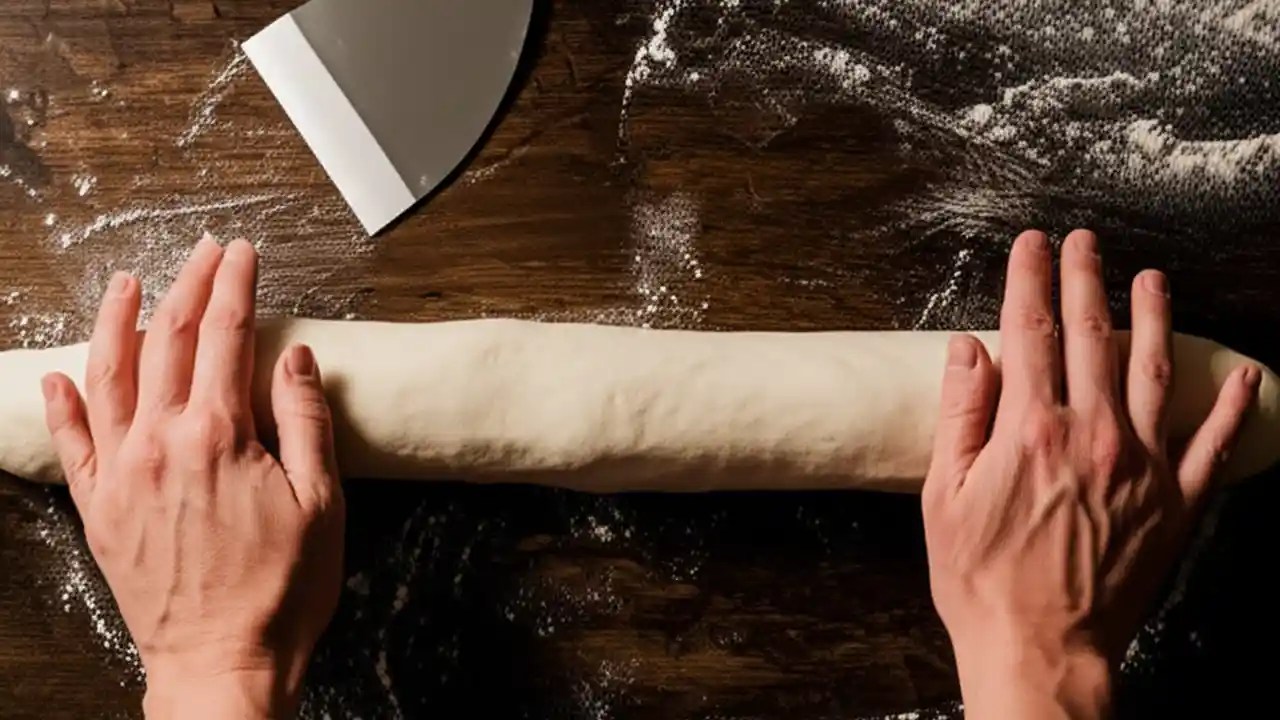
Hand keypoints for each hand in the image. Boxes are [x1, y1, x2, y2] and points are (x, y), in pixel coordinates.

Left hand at [39, 238, 345, 719]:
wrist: (223, 663)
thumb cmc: (280, 590)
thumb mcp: (322, 502)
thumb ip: (304, 420)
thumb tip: (295, 357)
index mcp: (218, 435)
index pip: (224, 335)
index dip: (235, 285)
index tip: (243, 253)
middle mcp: (160, 443)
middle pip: (167, 340)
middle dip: (187, 285)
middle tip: (203, 252)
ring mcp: (122, 474)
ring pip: (109, 377)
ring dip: (118, 322)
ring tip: (126, 284)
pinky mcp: (101, 509)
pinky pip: (72, 445)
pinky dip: (64, 404)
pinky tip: (61, 377)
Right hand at [923, 230, 1257, 718]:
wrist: (1040, 648)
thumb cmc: (980, 578)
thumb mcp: (942, 496)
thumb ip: (960, 415)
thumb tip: (969, 350)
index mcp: (1029, 429)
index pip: (1028, 332)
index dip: (1029, 279)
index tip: (1031, 244)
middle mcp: (1091, 434)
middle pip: (1090, 336)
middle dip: (1086, 279)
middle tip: (1086, 240)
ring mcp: (1140, 466)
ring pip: (1155, 372)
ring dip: (1154, 318)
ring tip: (1152, 278)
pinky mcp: (1174, 502)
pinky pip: (1211, 445)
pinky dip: (1232, 408)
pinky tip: (1243, 376)